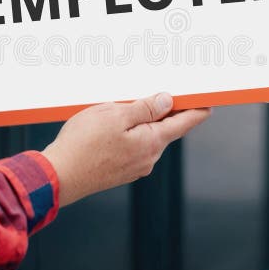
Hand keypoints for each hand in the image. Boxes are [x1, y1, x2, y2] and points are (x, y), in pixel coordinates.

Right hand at [41, 93, 211, 206]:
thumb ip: (145, 108)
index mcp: (152, 142)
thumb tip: (168, 101)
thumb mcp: (115, 115)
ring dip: (142, 122)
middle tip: (164, 92)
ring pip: (146, 138)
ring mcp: (134, 168)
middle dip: (165, 112)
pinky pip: (132, 147)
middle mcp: (148, 159)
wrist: (59, 177)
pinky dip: (130, 134)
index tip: (209, 102)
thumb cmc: (84, 144)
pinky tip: (113, 126)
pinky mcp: (119, 172)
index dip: (197, 110)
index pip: (184, 123)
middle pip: (165, 129)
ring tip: (127, 105)